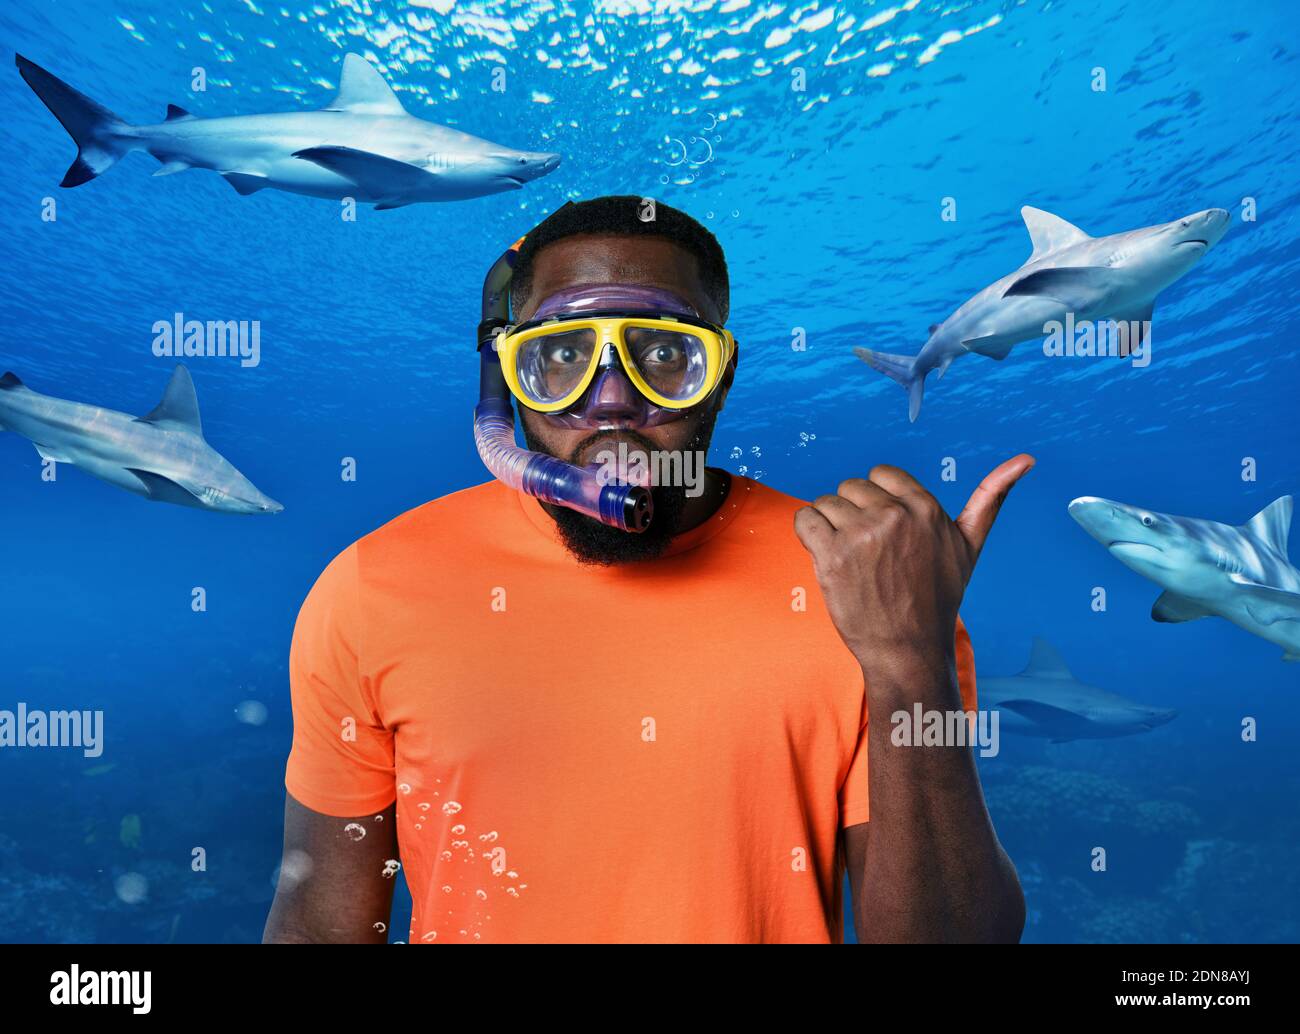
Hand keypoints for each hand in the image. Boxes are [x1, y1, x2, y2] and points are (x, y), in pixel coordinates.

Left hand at [794, 455, 1034, 680]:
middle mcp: (894, 515)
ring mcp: (861, 535)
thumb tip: (1027, 459)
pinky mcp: (832, 555)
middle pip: (850, 486)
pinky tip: (827, 557)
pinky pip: (804, 519)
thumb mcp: (970, 546)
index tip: (886, 531)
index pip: (881, 473)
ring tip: (851, 558)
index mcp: (925, 507)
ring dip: (829, 526)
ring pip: (825, 502)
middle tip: (869, 551)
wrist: (908, 650)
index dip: (878, 501)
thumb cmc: (938, 597)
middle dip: (853, 513)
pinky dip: (808, 534)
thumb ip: (991, 499)